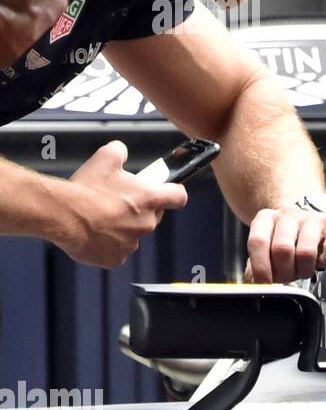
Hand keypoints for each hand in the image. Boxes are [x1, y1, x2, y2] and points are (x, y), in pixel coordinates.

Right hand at [55, 141, 187, 266]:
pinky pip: (117, 251)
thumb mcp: (105, 159)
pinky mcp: (117, 258)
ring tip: (100, 218)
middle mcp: (146, 222)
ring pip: (133, 234)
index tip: (168, 192)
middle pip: (152, 215)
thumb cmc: (84, 189)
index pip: (178, 197)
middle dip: (140, 209)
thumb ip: (120, 151)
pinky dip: (108, 245)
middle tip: (117, 202)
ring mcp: (132, 243)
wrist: (62, 215)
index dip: (173, 193)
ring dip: (122, 227)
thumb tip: (121, 150)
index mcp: (149, 198)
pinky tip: (94, 234)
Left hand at [244, 202, 325, 282]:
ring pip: (306, 252)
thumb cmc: (289, 239)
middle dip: (285, 273)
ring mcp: (313, 218)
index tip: (266, 283)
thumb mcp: (268, 250)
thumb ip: (256, 266)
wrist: (312, 218)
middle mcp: (289, 215)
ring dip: (305, 270)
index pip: (258, 242)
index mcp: (266, 219)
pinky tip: (323, 261)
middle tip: (288, 277)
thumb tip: (253, 283)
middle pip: (282, 249)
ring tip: (304, 269)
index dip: (261, 267)